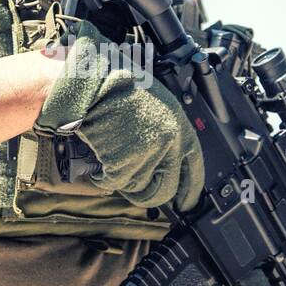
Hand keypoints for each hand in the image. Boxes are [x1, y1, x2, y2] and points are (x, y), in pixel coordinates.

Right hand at [35, 19, 203, 211]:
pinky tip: (98, 167)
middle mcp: (168, 142)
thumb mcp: (155, 105)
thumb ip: (165, 132)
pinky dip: (102, 179)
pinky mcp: (123, 161)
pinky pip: (114, 183)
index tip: (186, 202)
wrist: (92, 83)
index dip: (190, 189)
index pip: (194, 168)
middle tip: (139, 195)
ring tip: (111, 167)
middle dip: (151, 196)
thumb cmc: (117, 87)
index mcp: (179, 126)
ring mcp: (146, 153)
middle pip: (166, 188)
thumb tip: (165, 161)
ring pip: (138, 188)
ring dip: (122, 182)